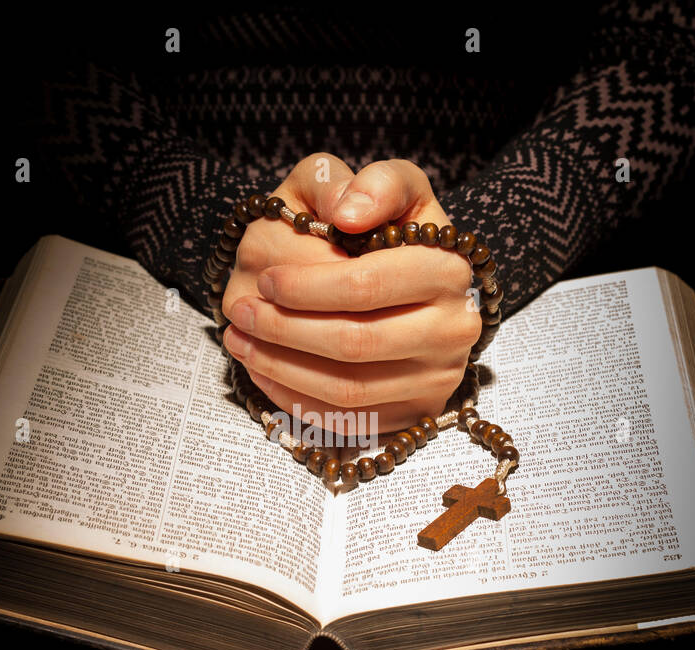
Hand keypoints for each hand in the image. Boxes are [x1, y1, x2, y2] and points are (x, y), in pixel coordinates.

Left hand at [221, 156, 478, 439]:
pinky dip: (298, 400)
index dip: (306, 287)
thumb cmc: (394, 230)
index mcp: (447, 269)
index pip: (365, 286)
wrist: (424, 284)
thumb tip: (348, 212)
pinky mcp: (416, 413)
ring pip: (348, 390)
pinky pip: (349, 421)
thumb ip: (375, 183)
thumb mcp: (392, 184)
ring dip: (282, 368)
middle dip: (285, 330)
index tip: (267, 279)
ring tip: (242, 341)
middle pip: (354, 343)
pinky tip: (265, 372)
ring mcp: (437, 378)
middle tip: (242, 313)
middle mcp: (453, 330)